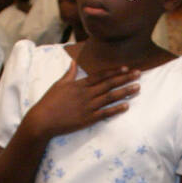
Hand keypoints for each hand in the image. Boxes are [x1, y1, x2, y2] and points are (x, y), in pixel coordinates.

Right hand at [19, 59, 139, 141]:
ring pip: (110, 97)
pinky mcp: (88, 119)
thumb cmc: (49, 102)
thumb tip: (74, 63)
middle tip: (139, 74)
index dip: (114, 72)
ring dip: (125, 92)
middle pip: (109, 84)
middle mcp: (86, 94)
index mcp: (79, 84)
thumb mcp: (58, 84)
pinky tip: (126, 106)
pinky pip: (105, 113)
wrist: (42, 120)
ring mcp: (88, 107)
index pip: (100, 75)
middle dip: (125, 78)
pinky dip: (116, 109)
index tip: (126, 68)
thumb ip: (69, 74)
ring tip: (137, 88)